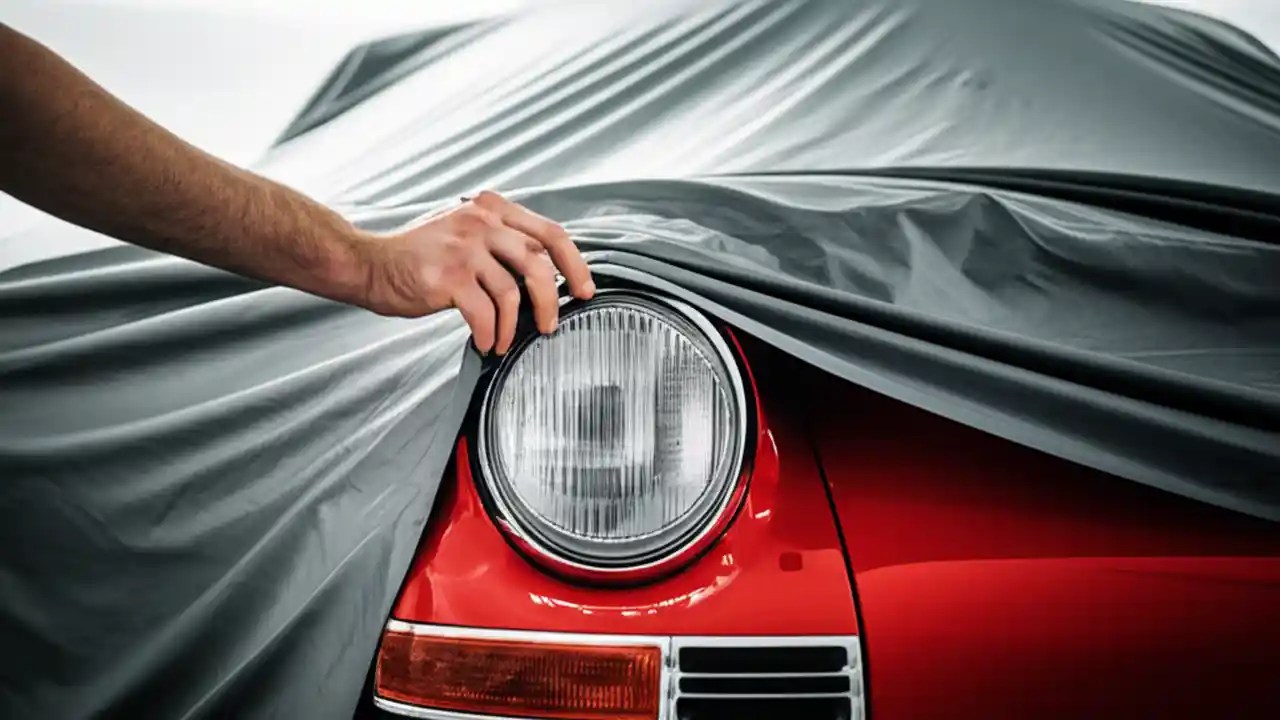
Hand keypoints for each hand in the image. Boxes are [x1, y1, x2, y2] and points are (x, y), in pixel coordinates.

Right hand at [355, 191, 594, 354]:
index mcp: (491, 209)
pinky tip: (487, 342)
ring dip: (516, 324)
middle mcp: (480, 221)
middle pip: (539, 261)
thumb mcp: (465, 233)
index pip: (550, 232)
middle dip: (553, 299)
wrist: (370, 264)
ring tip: (508, 340)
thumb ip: (501, 243)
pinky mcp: (448, 276)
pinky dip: (491, 333)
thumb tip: (545, 278)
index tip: (585, 290)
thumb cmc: (420, 256)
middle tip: (551, 325)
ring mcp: (464, 247)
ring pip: (513, 290)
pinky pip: (485, 312)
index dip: (575, 263)